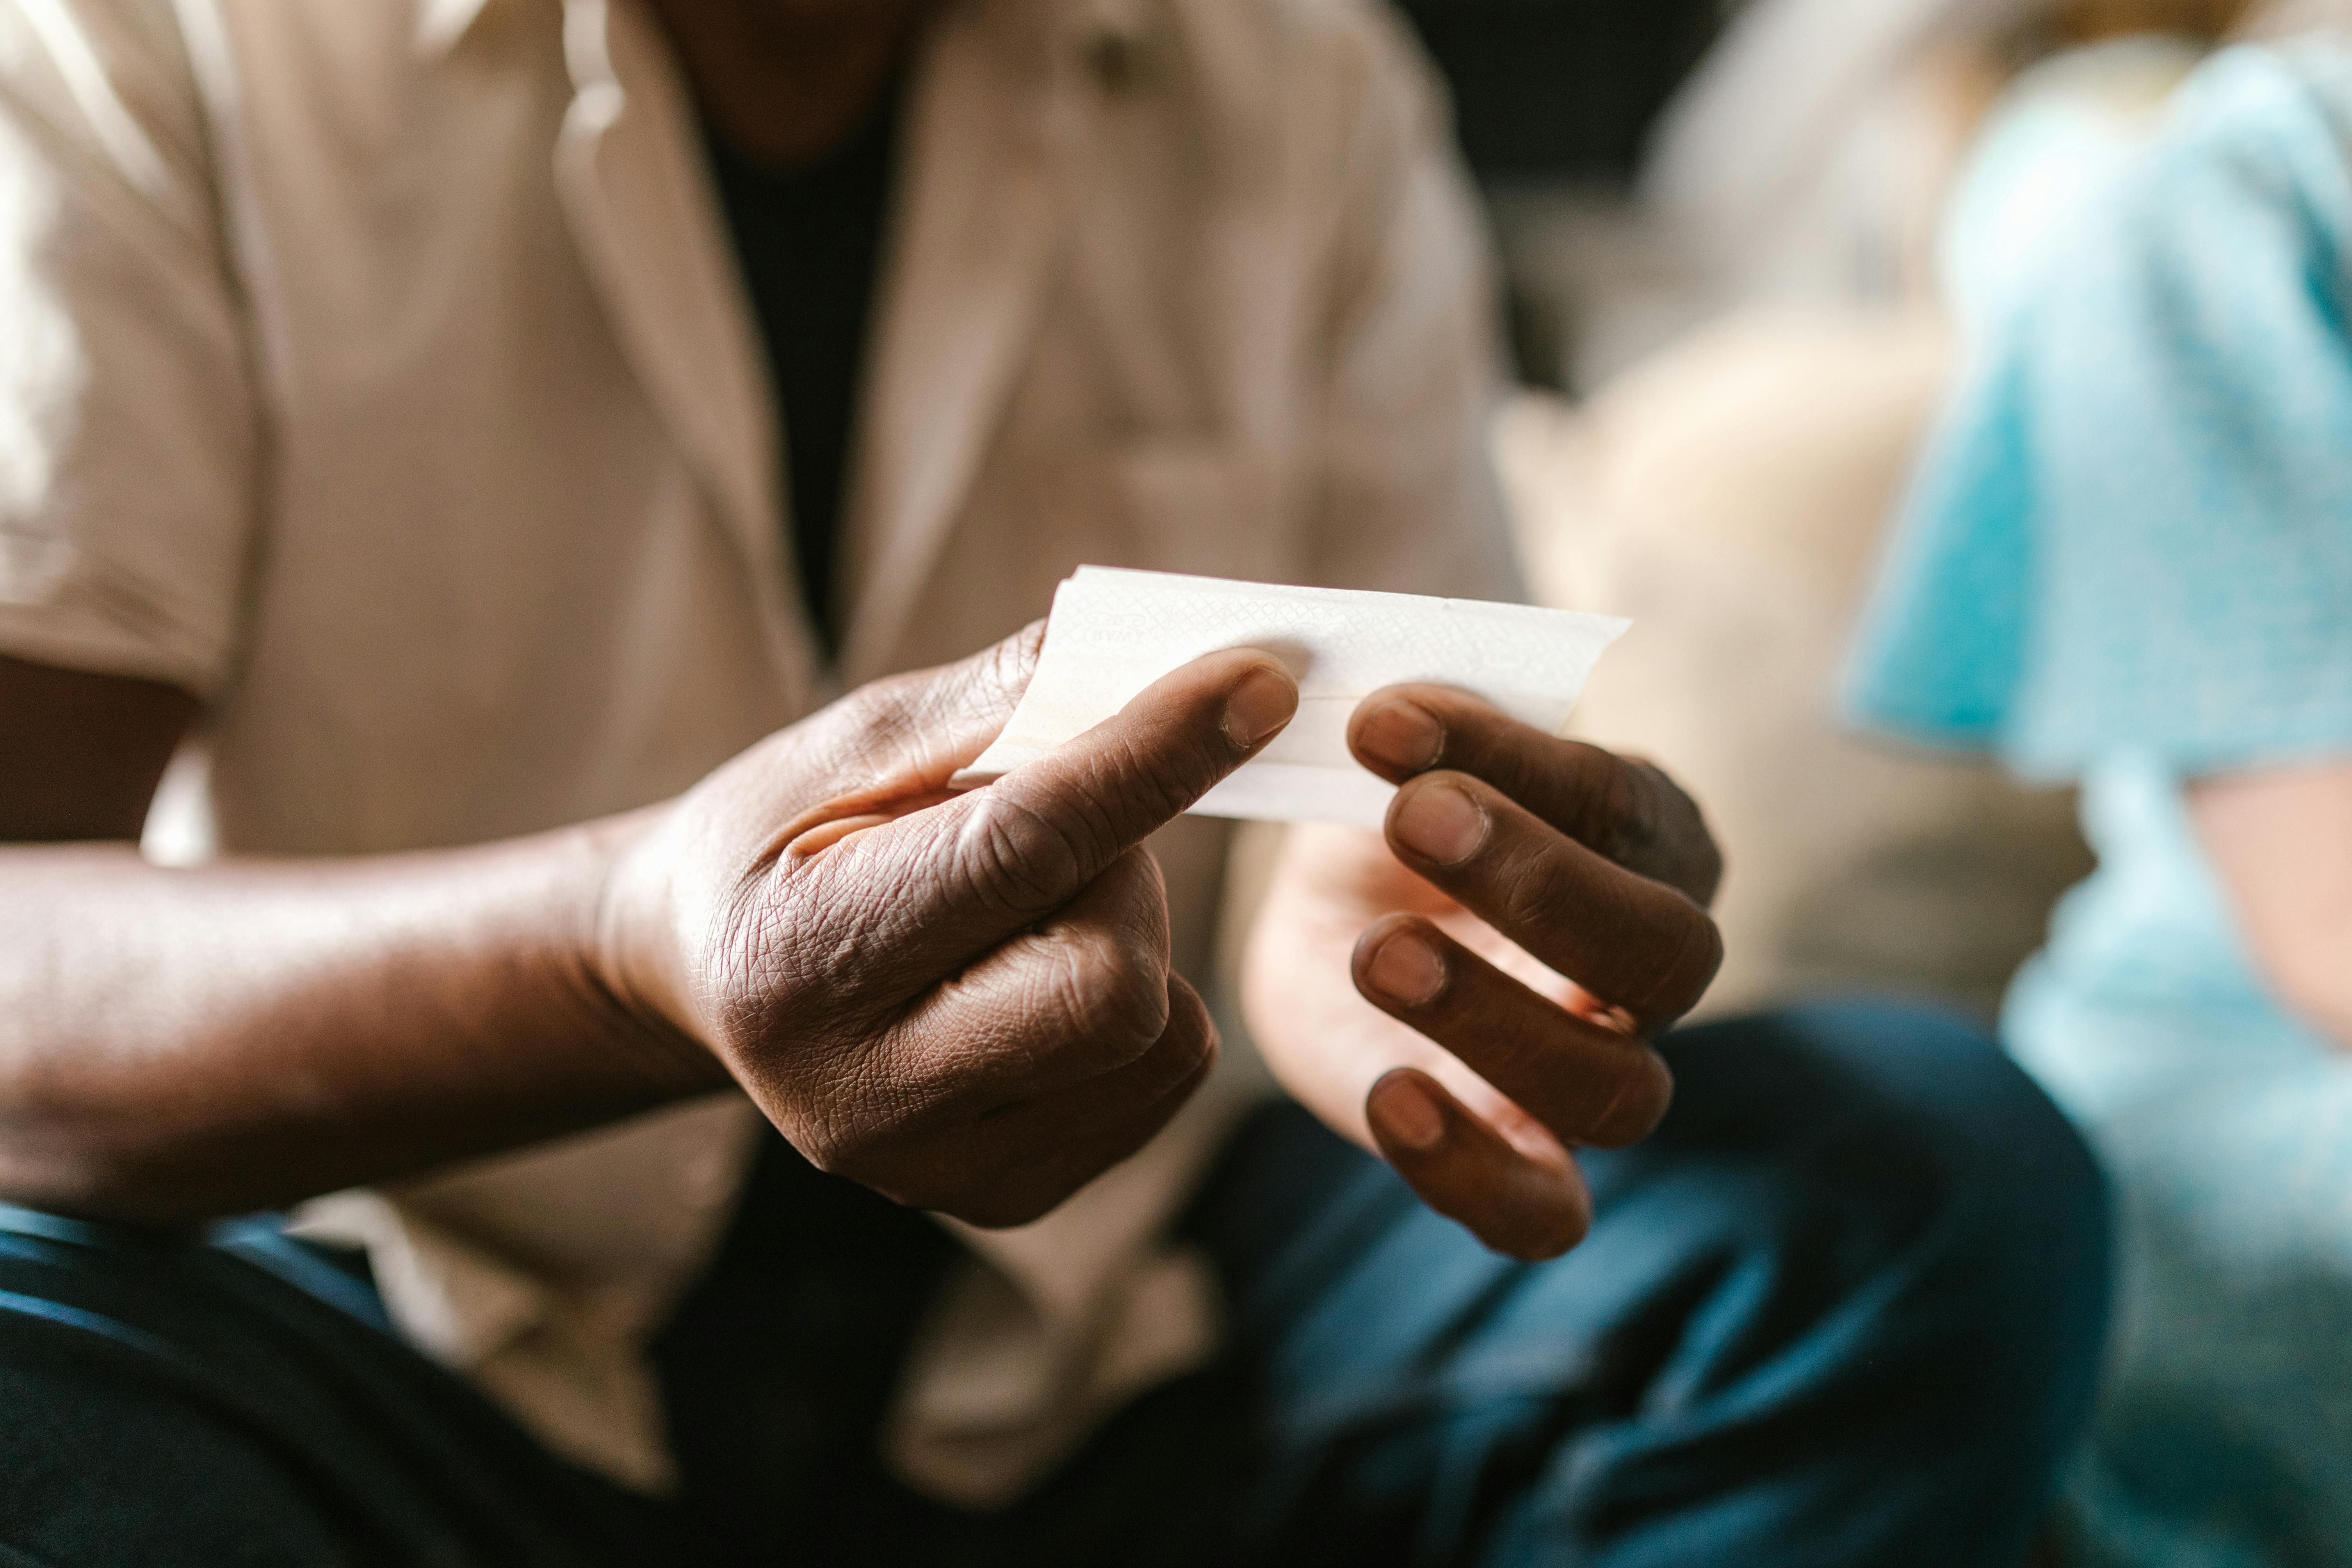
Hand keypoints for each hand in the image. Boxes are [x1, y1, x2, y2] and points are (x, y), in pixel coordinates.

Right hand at [601, 629, 1299, 1226]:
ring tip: (1037, 908)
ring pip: (1156, 1033)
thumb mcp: (852, 743)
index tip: (1257, 682)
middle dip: (1125, 876)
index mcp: (804, 960)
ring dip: (1135, 936)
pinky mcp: (1008, 1195)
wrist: (712, 976)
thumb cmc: (785, 835)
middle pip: (1113, 981)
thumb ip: (998, 700)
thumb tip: (1152, 648)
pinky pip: (1163, 1079)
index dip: (1153, 757)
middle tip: (1069, 835)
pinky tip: (1047, 972)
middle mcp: (866, 1095)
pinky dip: (1143, 1003)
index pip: (1024, 851)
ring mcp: (940, 1167)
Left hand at [1243, 686, 1720, 1258]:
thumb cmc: (1395, 815)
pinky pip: (1542, 1215)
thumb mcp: (1399, 758)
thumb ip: (1416, 730)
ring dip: (1497, 1020)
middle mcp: (1647, 971)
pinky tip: (1391, 1095)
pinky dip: (1472, 1169)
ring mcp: (1594, 1077)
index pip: (1622, 803)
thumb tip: (1388, 714)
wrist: (1332, 923)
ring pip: (1617, 1093)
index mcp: (1648, 841)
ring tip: (1379, 953)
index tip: (1384, 725)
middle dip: (1544, 886)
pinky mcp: (1518, 1162)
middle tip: (1414, 821)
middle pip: (1666, 953)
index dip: (1516, 762)